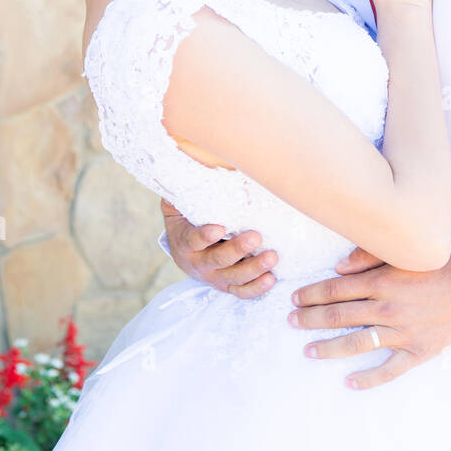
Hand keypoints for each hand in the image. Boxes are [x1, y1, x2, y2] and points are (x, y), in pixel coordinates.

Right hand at [160, 199, 277, 298]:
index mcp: (186, 242)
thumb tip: (188, 158)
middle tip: (256, 237)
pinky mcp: (227, 285)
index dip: (205, 236)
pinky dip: (256, 288)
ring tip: (272, 257)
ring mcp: (213, 277)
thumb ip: (183, 189)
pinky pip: (241, 292)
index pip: (193, 240)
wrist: (182, 250)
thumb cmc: (186, 219)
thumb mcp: (178, 204)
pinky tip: (271, 278)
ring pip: (233, 278)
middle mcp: (198, 263)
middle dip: (237, 250)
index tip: (218, 228)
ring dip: (253, 269)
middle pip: (218, 261)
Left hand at [287, 245, 450, 388]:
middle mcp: (387, 308)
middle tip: (291, 322)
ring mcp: (401, 333)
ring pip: (357, 343)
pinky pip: (388, 370)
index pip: (336, 290)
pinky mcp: (417, 352)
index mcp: (382, 282)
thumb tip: (336, 269)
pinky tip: (349, 382)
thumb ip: (367, 258)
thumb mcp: (401, 254)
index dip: (312, 294)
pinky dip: (368, 378)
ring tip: (308, 350)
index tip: (294, 298)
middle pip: (340, 315)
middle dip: (311, 319)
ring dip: (329, 347)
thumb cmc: (437, 267)